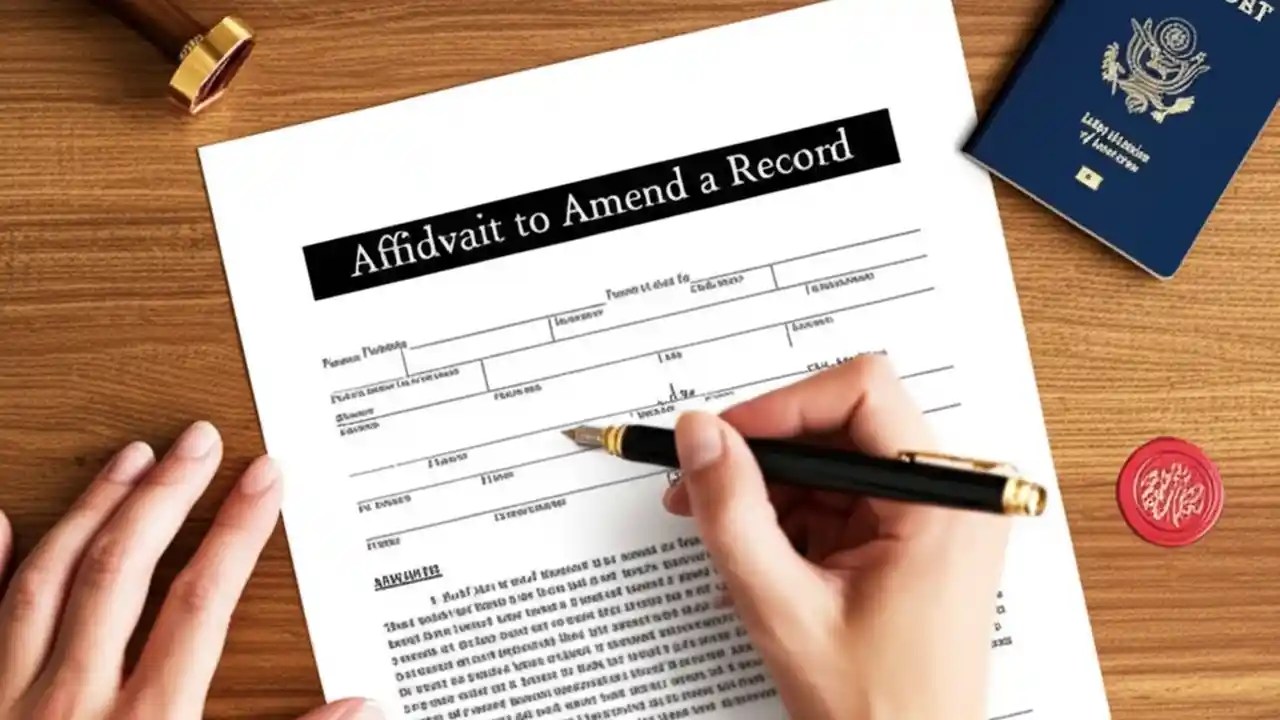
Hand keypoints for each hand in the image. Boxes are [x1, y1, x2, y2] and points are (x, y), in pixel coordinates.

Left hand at [0, 421, 381, 719]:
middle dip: (166, 496)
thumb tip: (363, 704)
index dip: (239, 530)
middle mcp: (71, 704)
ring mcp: (8, 704)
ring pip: (44, 582)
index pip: (201, 600)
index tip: (266, 475)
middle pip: (121, 572)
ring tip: (129, 458)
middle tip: (196, 439)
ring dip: (90, 511)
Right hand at [663, 356, 1009, 719]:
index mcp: (944, 504)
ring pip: (837, 456)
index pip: (863, 391)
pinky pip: (844, 493)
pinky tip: (766, 553)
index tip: (724, 437)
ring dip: (774, 486)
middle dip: (768, 451)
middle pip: (846, 420)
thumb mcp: (783, 608)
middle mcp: (953, 497)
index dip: (782, 405)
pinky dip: (794, 513)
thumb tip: (700, 435)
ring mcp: (937, 516)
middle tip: (705, 483)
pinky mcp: (915, 536)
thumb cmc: (876, 711)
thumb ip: (734, 513)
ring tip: (731, 534)